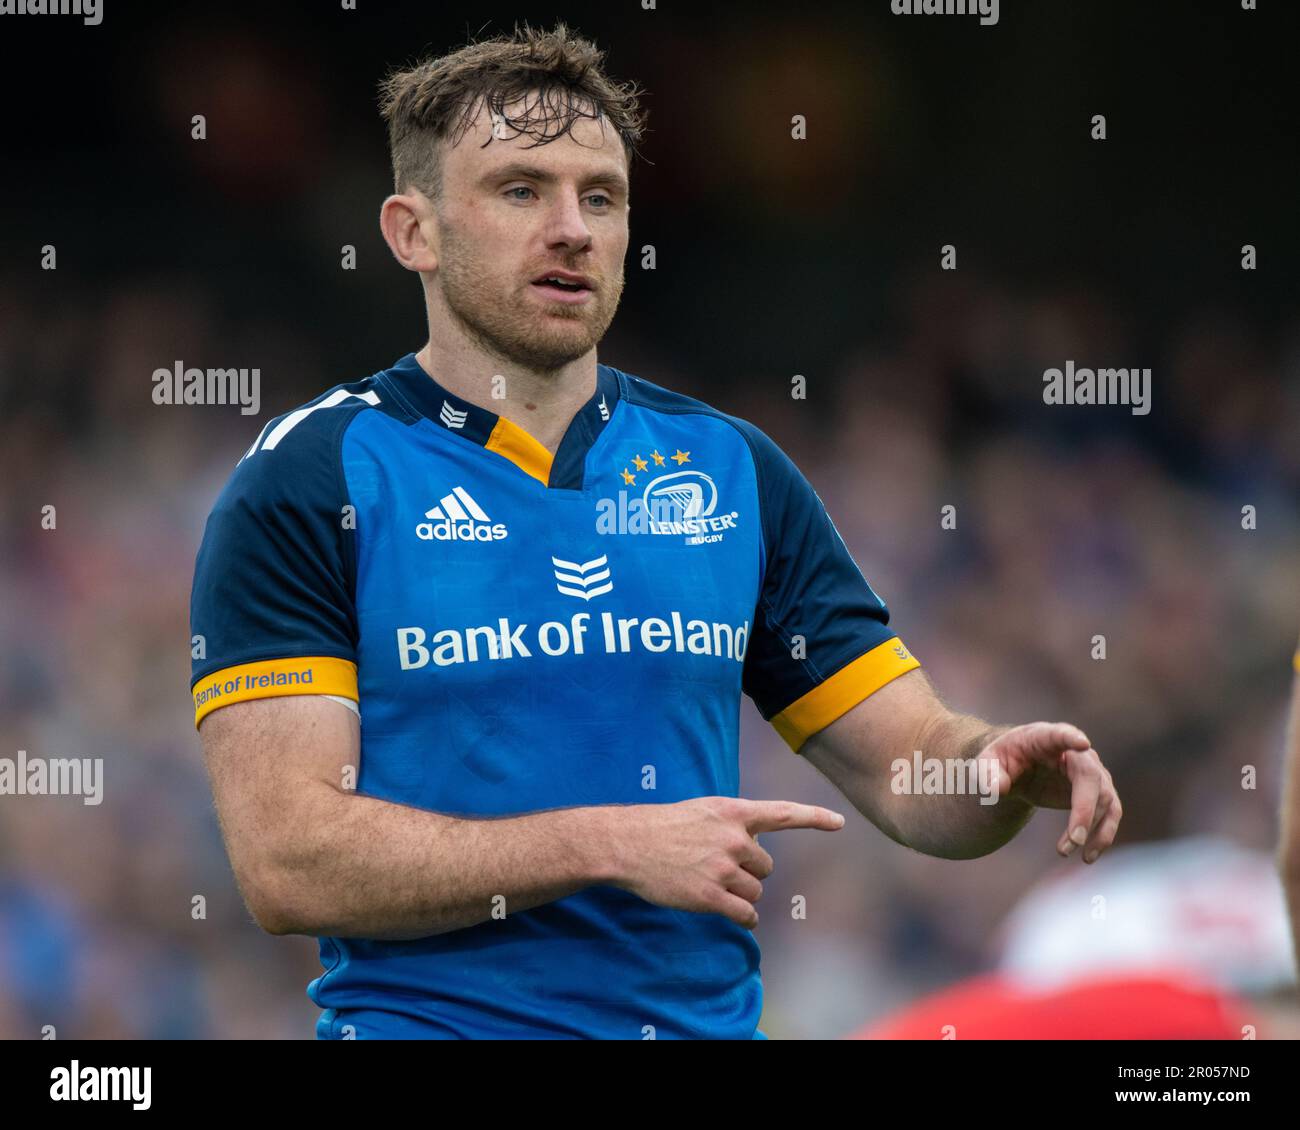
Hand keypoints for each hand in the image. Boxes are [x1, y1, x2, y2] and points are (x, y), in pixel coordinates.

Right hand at [610, 797, 844, 928]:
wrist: (628, 844)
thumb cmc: (663, 826)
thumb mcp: (703, 810)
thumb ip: (734, 823)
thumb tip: (758, 846)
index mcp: (733, 812)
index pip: (782, 814)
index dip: (814, 819)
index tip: (839, 823)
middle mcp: (733, 838)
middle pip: (765, 867)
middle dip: (749, 872)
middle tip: (717, 867)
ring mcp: (722, 868)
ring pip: (755, 892)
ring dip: (740, 895)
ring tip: (711, 884)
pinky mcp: (710, 896)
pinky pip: (745, 915)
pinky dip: (745, 919)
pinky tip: (736, 917)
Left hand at [978, 723, 1120, 863]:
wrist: (1019, 768)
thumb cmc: (1004, 760)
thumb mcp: (987, 763)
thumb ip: (987, 774)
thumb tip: (998, 789)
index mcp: (1045, 737)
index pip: (1060, 734)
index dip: (1071, 738)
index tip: (1082, 742)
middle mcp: (1076, 753)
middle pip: (1090, 778)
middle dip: (1085, 810)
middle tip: (1074, 840)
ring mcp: (1092, 772)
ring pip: (1105, 799)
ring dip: (1092, 829)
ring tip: (1065, 851)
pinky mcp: (1098, 792)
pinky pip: (1109, 814)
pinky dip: (1102, 836)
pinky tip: (1087, 856)